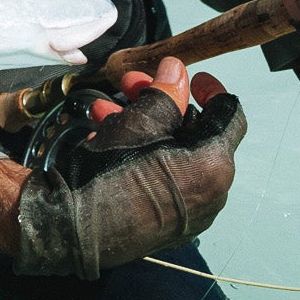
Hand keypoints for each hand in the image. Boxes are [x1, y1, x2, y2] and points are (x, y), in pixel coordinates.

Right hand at [11, 56, 246, 279]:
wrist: (70, 229)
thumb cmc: (109, 169)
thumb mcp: (137, 121)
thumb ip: (165, 93)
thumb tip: (177, 71)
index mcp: (214, 165)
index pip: (229, 114)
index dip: (210, 89)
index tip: (190, 76)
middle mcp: (211, 193)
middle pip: (196, 133)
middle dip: (162, 102)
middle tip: (130, 85)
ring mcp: (189, 214)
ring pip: (174, 155)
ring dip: (142, 125)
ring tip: (103, 110)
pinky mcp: (166, 226)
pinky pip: (162, 180)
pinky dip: (141, 156)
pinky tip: (103, 140)